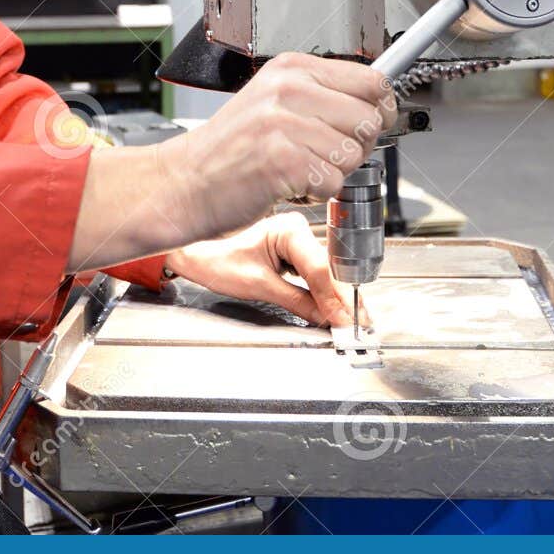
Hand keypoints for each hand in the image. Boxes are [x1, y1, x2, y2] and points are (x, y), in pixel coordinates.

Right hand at [161, 53, 396, 239]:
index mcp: (292, 68)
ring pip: (354, 154)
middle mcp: (289, 89)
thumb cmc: (230, 150)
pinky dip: (316, 193)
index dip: (381, 109)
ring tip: (299, 169)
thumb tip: (378, 105)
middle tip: (322, 154)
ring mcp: (284, 123)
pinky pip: (332, 182)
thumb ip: (322, 96)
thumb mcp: (274, 102)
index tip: (370, 123)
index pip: (372, 81)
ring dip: (332, 172)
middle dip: (356, 146)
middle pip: (369, 120)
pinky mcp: (282, 160)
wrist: (184, 182)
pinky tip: (289, 184)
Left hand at [166, 212, 354, 326]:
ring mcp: (297, 238)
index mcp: (289, 229)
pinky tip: (333, 307)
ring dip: (336, 297)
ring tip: (350, 320)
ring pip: (325, 272)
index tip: (345, 320)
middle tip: (357, 325)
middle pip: (329, 270)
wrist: (196, 253)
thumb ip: (296, 301)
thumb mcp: (258, 285)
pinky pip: (315, 272)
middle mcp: (298, 229)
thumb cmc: (216, 259)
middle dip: (342, 299)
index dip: (335, 298)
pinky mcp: (294, 250)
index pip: (321, 269)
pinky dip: (324, 292)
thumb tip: (325, 318)